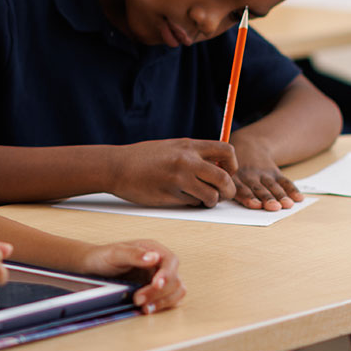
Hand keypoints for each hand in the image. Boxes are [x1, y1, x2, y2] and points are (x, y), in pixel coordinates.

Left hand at [78, 240, 183, 312]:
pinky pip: (168, 300)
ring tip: (145, 308)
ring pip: (176, 292)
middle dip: (159, 293)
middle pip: (174, 280)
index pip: (170, 262)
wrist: (93, 268)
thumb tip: (153, 257)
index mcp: (153, 250)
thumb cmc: (103, 257)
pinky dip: (161, 306)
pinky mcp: (156, 292)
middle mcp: (159, 264)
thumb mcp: (115, 253)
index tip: (156, 284)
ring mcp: (159, 279)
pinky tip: (147, 309)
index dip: (167, 274)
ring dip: (163, 302)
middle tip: (138, 299)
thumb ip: (134, 254)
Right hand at [110, 138, 236, 207]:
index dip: (232, 165)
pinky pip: (192, 203)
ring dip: (210, 201)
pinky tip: (181, 197)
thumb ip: (194, 154)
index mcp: (189, 146)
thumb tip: (218, 166)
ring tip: (201, 198)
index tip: (227, 172)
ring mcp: (179, 179)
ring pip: (211, 196)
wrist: (117, 167)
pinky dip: (192, 203)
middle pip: (224, 178)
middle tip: (222, 194)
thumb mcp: (172, 147)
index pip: (226, 151)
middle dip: (228, 190)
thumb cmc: (143, 157)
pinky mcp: (170, 196)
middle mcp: (187, 161)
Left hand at [229, 132, 303, 210]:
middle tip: (274, 207)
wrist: (247, 145)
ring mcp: (264, 174)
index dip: (249, 197)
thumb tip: (219, 199)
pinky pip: (284, 181)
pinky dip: (292, 189)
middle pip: (259, 189)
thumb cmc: (231, 166)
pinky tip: (299, 198)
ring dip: (280, 196)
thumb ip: (224, 186)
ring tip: (288, 205)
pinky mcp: (275, 172)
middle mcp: (250, 176)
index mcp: (235, 177)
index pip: (241, 188)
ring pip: (272, 186)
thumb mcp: (222, 170)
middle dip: (267, 198)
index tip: (256, 205)